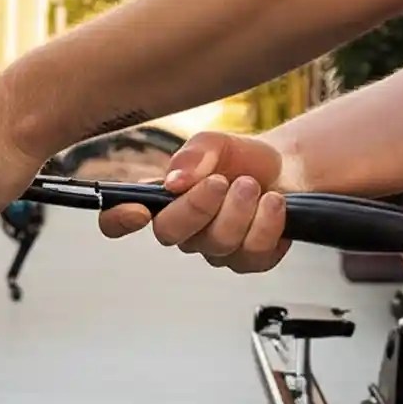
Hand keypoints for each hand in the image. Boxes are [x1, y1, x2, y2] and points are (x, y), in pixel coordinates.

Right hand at [98, 131, 297, 272]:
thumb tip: (174, 181)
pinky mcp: (248, 260)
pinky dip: (267, 225)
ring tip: (254, 186)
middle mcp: (183, 228)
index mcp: (162, 199)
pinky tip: (273, 205)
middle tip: (221, 181)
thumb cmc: (241, 158)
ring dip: (240, 210)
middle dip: (197, 206)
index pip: (118, 220)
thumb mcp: (214, 143)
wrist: (285, 168)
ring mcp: (214, 248)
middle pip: (169, 234)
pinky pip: (252, 255)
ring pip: (216, 244)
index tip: (137, 211)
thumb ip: (193, 156)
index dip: (117, 220)